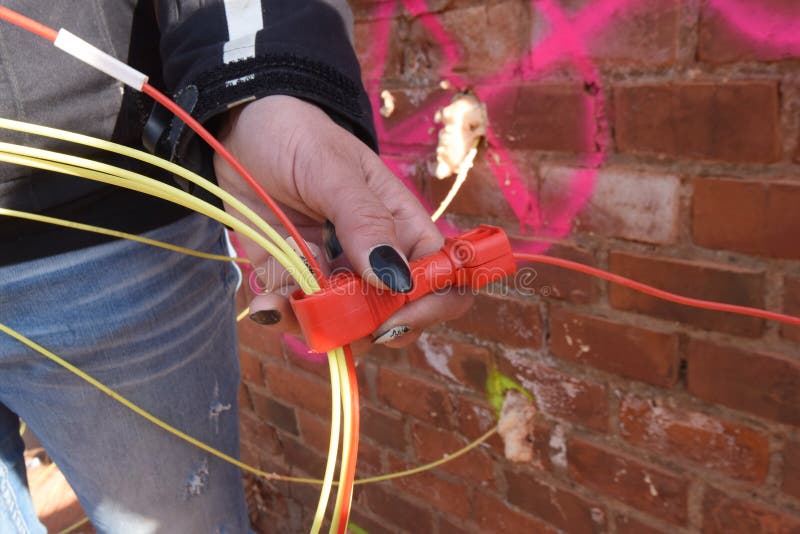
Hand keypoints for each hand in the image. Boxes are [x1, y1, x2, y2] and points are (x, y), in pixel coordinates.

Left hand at [214, 95, 472, 353]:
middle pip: (395, 313)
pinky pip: (296, 314)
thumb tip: (396, 280)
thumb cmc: (298, 136)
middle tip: (337, 320)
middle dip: (369, 327)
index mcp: (402, 227)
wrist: (241, 128)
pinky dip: (282, 317)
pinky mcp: (293, 279)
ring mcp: (333, 272)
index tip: (397, 316)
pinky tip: (267, 305)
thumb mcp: (334, 170)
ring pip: (344, 324)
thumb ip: (365, 221)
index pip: (441, 277)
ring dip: (320, 328)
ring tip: (286, 309)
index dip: (431, 304)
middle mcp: (374, 257)